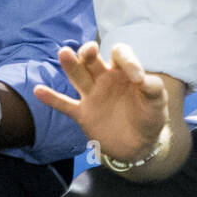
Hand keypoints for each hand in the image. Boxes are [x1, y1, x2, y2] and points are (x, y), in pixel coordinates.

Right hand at [34, 42, 167, 161]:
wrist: (140, 146)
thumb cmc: (150, 118)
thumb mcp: (158, 102)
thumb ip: (153, 88)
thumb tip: (142, 78)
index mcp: (124, 71)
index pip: (120, 54)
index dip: (127, 60)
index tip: (137, 78)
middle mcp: (105, 78)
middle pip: (92, 60)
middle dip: (89, 53)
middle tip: (90, 51)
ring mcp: (92, 95)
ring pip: (78, 76)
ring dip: (71, 65)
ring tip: (64, 53)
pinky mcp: (83, 114)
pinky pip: (65, 104)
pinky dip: (52, 98)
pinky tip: (38, 90)